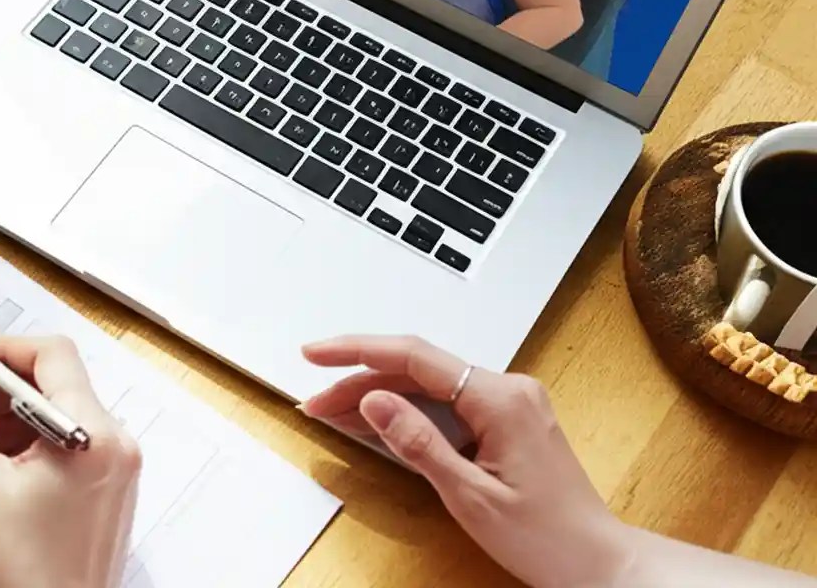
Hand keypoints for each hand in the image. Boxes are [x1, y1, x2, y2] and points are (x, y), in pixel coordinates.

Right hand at [0, 336, 141, 587]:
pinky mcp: (114, 480)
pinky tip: (2, 464)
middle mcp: (117, 441)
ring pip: (63, 407)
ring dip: (16, 412)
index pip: (51, 355)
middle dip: (4, 382)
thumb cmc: (23, 569)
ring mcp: (120, 462)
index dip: (1, 347)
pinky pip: (73, 435)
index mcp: (92, 435)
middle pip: (59, 378)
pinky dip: (36, 437)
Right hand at [301, 336, 632, 587]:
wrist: (596, 560)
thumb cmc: (547, 536)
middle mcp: (507, 389)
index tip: (318, 354)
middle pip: (416, 370)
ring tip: (334, 411)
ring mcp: (508, 402)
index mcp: (501, 399)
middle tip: (316, 402)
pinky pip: (446, 403)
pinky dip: (407, 411)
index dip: (358, 351)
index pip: (414, 356)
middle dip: (360, 382)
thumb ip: (418, 443)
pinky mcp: (505, 419)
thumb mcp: (470, 496)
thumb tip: (374, 401)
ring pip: (428, 386)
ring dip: (380, 396)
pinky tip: (377, 421)